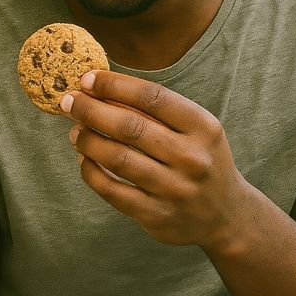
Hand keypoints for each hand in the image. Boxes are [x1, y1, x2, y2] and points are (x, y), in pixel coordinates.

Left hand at [61, 70, 249, 250]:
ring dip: (87, 141)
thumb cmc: (200, 159)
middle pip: (129, 127)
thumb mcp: (194, 129)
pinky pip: (112, 190)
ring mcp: (175, 190)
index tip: (88, 79)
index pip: (152, 97)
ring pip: (117, 159)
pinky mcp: (157, 216)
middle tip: (69, 101)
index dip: (114, 85)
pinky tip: (84, 159)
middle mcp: (192, 159)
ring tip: (74, 131)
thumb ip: (155, 110)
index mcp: (203, 128)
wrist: (227, 216)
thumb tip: (98, 87)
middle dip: (91, 110)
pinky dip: (90, 171)